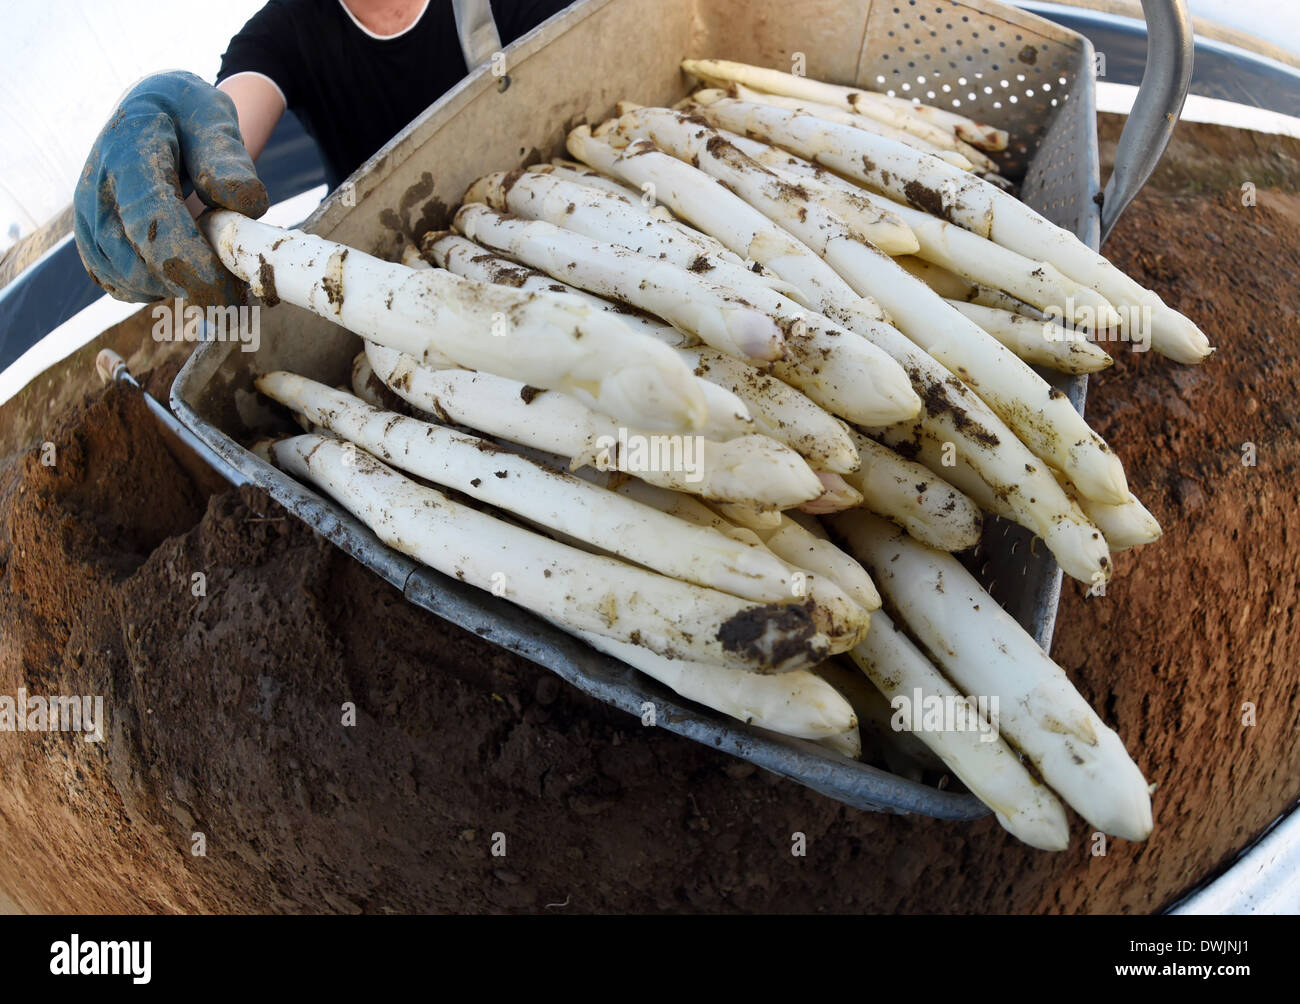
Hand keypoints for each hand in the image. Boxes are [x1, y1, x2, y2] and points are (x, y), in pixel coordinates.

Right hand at [74, 71, 268, 305]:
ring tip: (215, 273)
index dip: (189, 264)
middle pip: (134, 261)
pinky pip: (120, 284)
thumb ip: (227, 158)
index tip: (227, 295)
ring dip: (173, 290)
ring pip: (126, 279)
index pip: (151, 219)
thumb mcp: (213, 118)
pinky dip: (157, 290)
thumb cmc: (189, 116)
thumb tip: (247, 203)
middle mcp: (95, 187)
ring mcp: (88, 216)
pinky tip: (187, 277)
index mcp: (126, 150)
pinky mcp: (92, 239)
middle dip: (188, 286)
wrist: (152, 111)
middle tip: (237, 293)